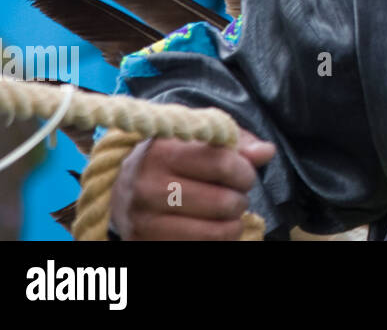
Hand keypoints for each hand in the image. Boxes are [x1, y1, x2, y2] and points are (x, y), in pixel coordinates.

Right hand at [111, 129, 274, 239]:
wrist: (121, 185)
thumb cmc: (171, 156)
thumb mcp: (199, 137)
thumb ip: (236, 141)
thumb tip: (266, 152)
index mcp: (161, 151)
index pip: (222, 164)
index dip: (245, 171)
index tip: (245, 174)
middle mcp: (148, 187)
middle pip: (223, 202)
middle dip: (240, 199)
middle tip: (236, 194)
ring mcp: (144, 220)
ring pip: (215, 232)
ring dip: (233, 223)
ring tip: (227, 212)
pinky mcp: (145, 243)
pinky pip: (201, 248)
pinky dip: (218, 240)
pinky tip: (213, 227)